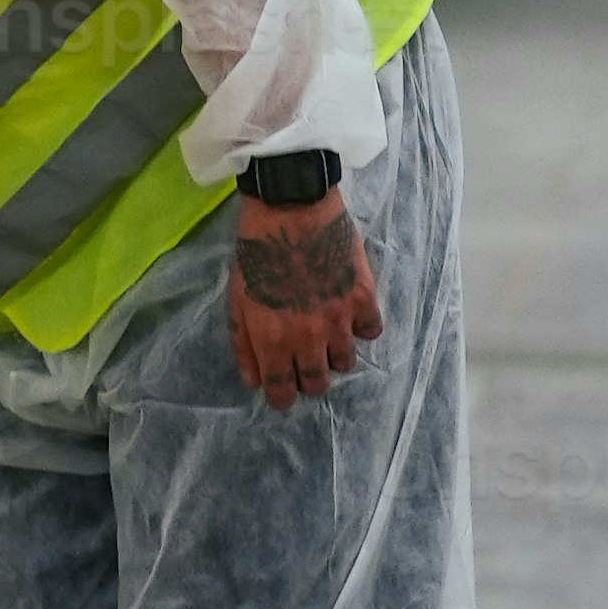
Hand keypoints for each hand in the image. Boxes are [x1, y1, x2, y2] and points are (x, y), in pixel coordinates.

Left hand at [229, 188, 381, 410]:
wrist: (290, 211)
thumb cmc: (255, 253)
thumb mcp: (236, 300)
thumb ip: (244, 344)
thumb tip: (253, 381)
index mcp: (273, 340)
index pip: (282, 391)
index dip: (281, 398)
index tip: (282, 394)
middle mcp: (309, 338)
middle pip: (317, 383)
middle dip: (308, 378)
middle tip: (304, 362)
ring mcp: (340, 319)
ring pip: (346, 361)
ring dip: (334, 353)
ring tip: (326, 334)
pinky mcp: (363, 297)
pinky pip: (371, 330)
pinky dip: (362, 327)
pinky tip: (350, 312)